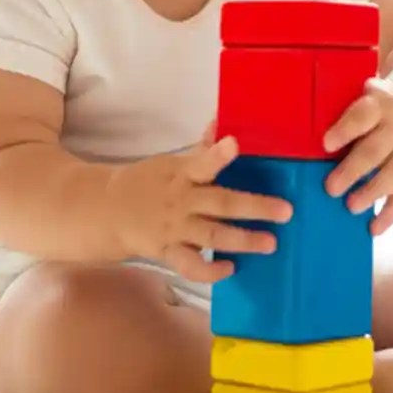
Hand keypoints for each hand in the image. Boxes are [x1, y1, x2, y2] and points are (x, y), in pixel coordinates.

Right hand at [110, 129, 293, 282]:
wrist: (107, 211)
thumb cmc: (147, 182)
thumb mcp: (170, 163)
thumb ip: (201, 151)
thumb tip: (221, 123)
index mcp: (181, 174)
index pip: (201, 162)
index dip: (218, 155)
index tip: (234, 144)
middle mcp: (181, 202)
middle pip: (220, 203)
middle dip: (254, 207)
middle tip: (286, 211)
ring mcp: (175, 229)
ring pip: (212, 236)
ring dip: (243, 240)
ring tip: (270, 243)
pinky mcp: (167, 252)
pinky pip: (191, 266)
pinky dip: (211, 270)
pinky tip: (231, 268)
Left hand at [322, 77, 392, 235]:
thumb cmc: (373, 107)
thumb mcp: (360, 97)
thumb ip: (336, 110)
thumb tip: (292, 131)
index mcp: (379, 105)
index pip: (363, 115)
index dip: (345, 130)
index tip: (325, 144)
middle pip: (376, 150)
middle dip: (353, 170)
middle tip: (330, 188)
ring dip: (372, 192)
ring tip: (350, 207)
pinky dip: (390, 214)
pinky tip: (373, 229)